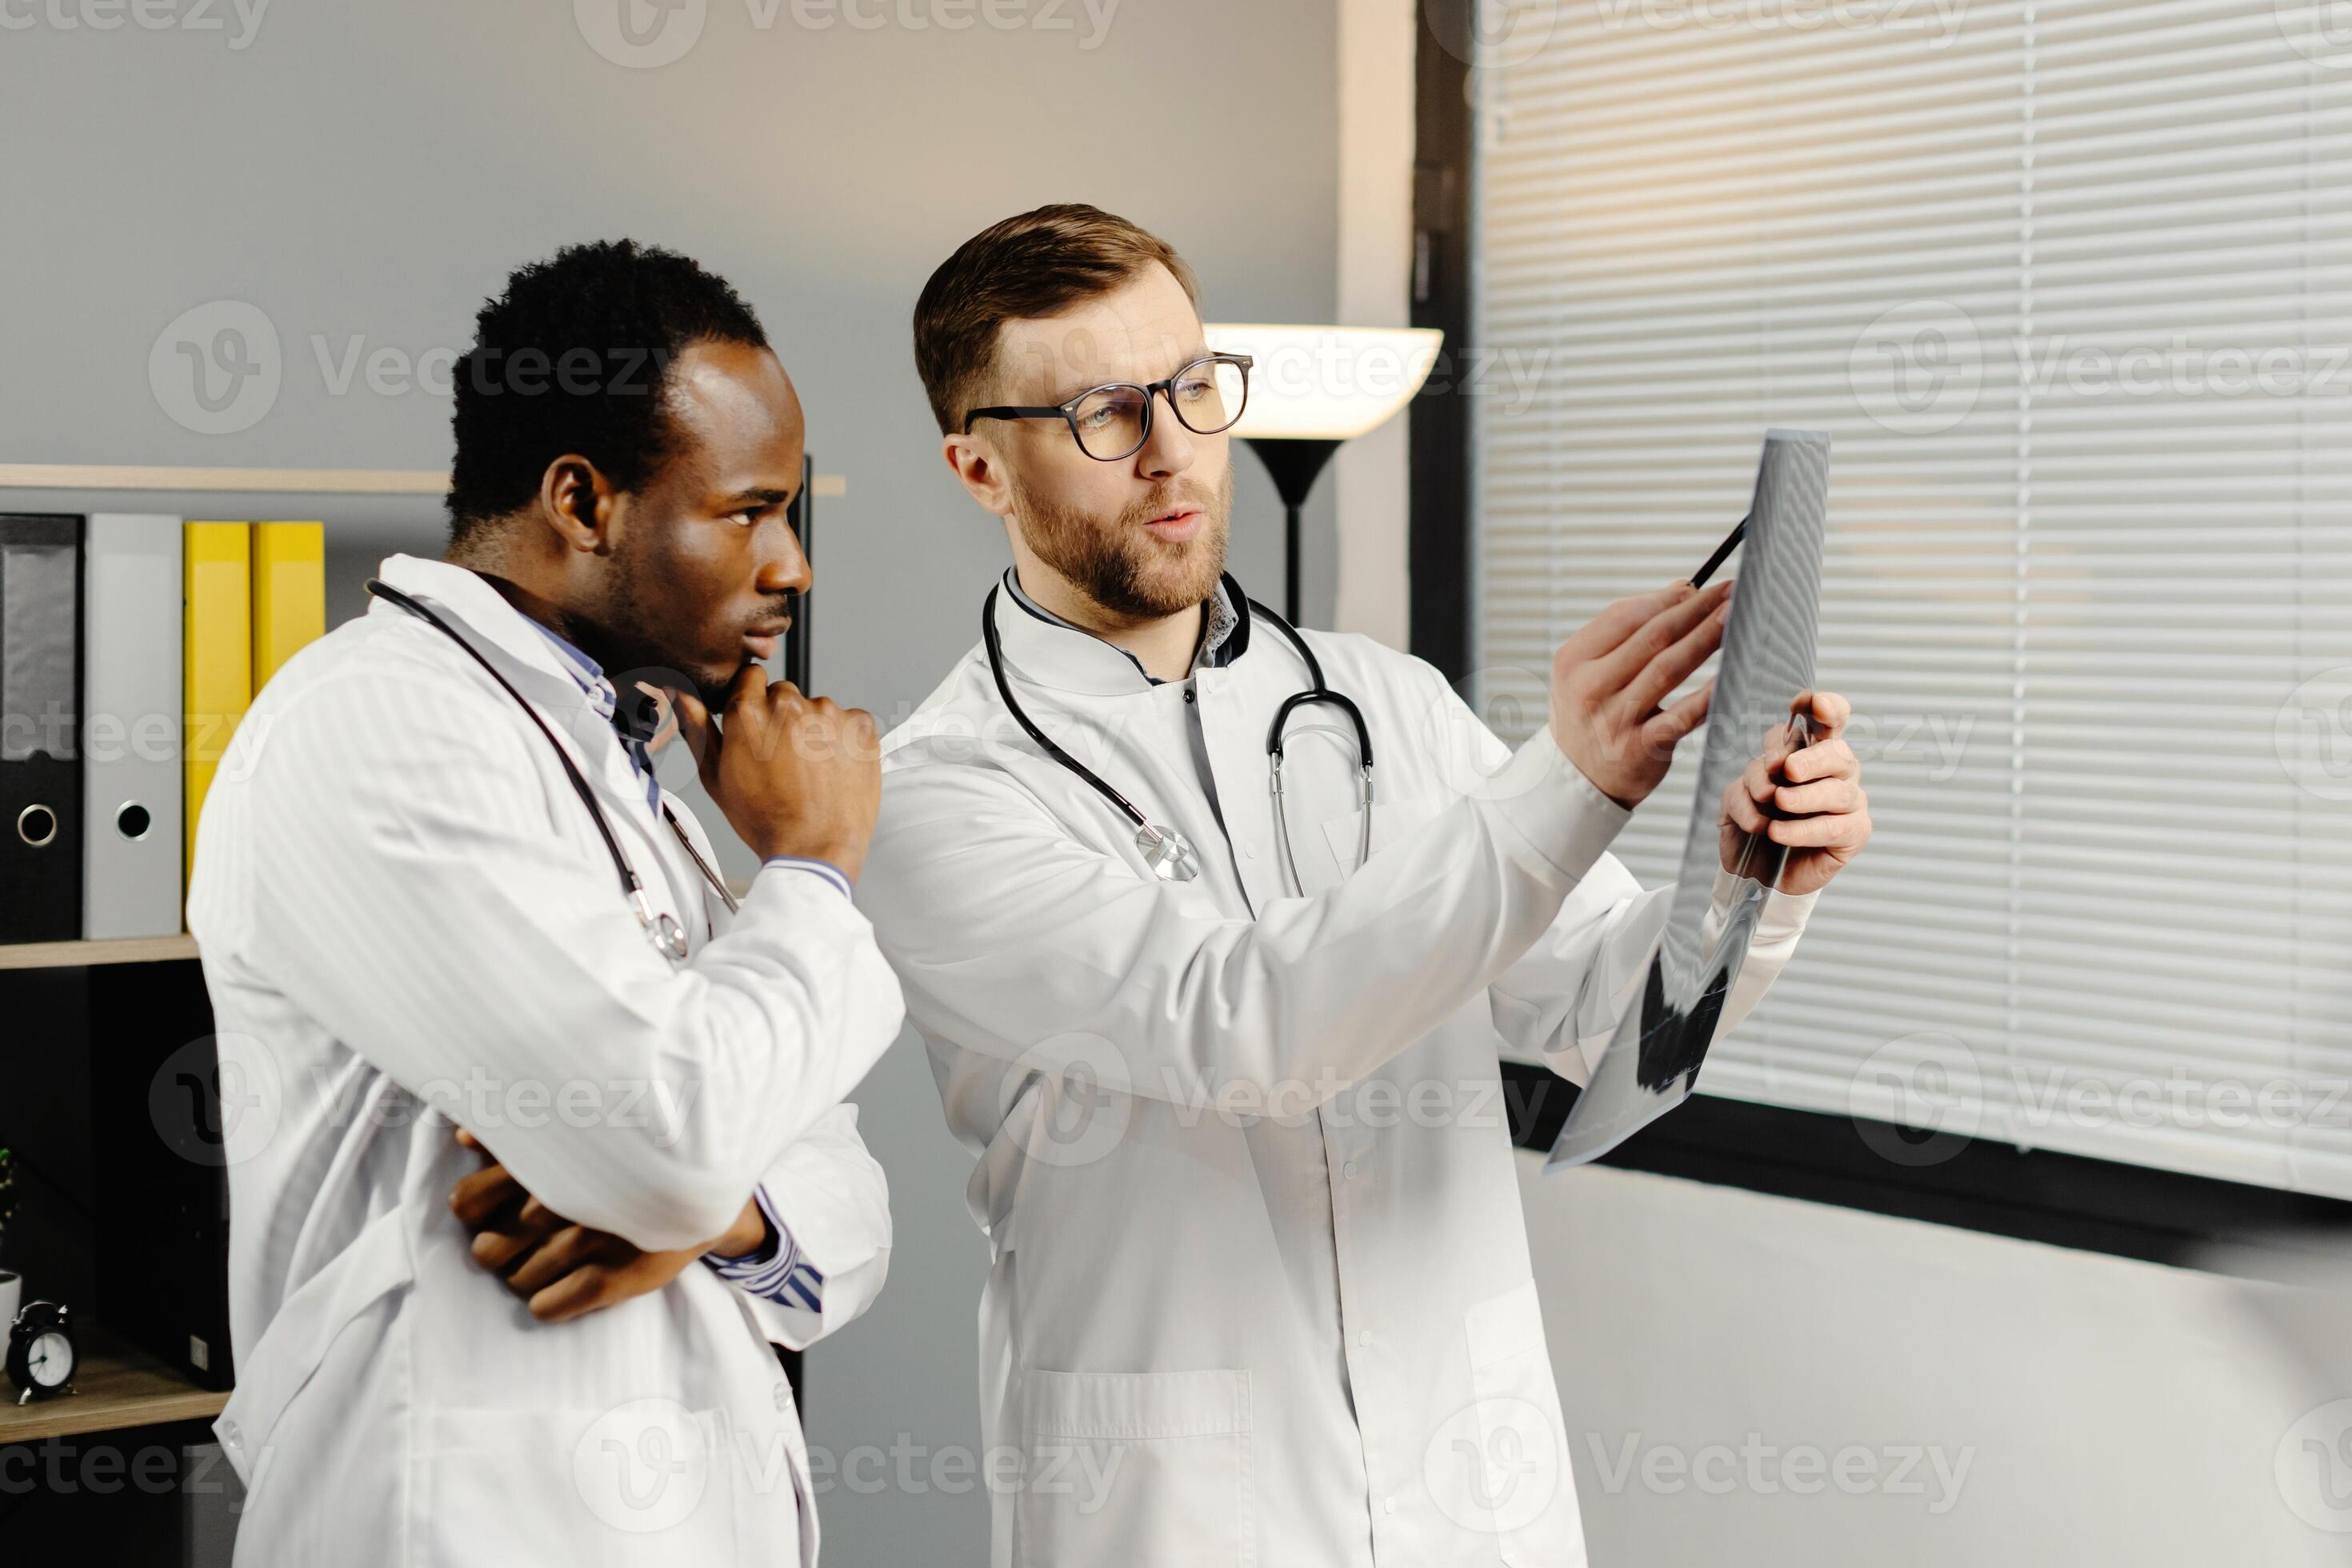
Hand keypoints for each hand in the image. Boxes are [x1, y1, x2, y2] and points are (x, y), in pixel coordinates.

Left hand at [446, 1129, 765, 1323]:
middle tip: (526, 1242)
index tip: (494, 1213)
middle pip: (485, 1251)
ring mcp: (583, 1242)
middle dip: (500, 1251)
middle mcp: (558, 1201)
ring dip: (528, 1276)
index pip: (467, 1202)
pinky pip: (544, 1307)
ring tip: (556, 1259)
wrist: (701, 1190)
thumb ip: (515, 1140)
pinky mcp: (607, 1280)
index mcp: (542, 1163)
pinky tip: (570, 1283)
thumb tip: (462, 1139)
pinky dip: (550, 1301)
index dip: (474, 1214)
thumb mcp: (571, 1137)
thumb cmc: (624, 1161)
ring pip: (515, 1282)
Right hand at [668, 663, 880, 879]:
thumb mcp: (716, 778)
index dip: (753, 701)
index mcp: (749, 712)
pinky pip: (850, 721)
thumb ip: (698, 728)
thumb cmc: (765, 820)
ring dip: (814, 729)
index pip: (750, 677)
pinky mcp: (860, 726)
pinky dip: (844, 739)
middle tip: (783, 758)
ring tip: (810, 770)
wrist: (815, 848)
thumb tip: (681, 694)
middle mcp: (789, 705)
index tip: (759, 726)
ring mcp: (829, 714)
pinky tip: (834, 769)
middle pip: (784, 693)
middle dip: (782, 717)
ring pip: (816, 708)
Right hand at [1550, 579, 1733, 806]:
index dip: (1668, 598)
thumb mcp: (1589, 669)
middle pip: (1651, 636)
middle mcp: (1590, 687)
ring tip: (1735, 618)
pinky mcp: (1640, 747)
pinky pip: (1682, 715)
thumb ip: (1628, 630)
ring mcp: (1615, 718)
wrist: (1577, 779)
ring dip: (1706, 638)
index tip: (1702, 586)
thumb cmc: (1591, 713)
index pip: (1624, 615)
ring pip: (1668, 668)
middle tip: (1731, 592)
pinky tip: (1731, 673)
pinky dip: (1708, 694)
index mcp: (1573, 660)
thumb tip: (1681, 589)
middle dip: (1696, 610)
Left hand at [1717, 691, 1871, 896]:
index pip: (1830, 720)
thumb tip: (1773, 778)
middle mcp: (1836, 771)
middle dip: (1812, 759)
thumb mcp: (1740, 793)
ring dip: (1804, 797)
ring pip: (1838, 791)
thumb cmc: (1754, 824)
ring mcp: (1850, 800)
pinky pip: (1834, 827)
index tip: (1809, 700)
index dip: (1826, 707)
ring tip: (1779, 804)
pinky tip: (1777, 832)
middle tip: (1788, 769)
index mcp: (1810, 750)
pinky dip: (1803, 830)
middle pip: (1838, 752)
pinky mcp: (1855, 833)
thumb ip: (1754, 777)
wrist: (1755, 872)